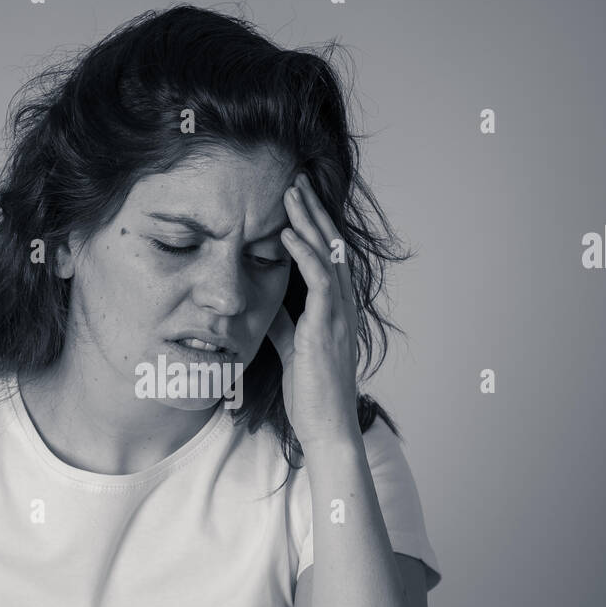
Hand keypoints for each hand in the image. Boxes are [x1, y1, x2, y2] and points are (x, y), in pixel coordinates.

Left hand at [266, 173, 360, 449]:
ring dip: (308, 221)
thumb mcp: (291, 347)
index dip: (313, 226)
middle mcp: (341, 305)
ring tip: (291, 192)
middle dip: (312, 212)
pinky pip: (318, 280)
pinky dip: (304, 253)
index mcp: (334, 308)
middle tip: (295, 180)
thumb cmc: (309, 392)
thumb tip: (264, 302)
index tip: (295, 201)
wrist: (324, 425)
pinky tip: (287, 234)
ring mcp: (338, 313)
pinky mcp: (327, 325)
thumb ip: (282, 322)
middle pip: (330, 246)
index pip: (326, 256)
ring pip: (327, 254)